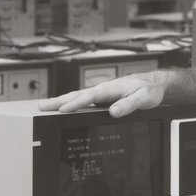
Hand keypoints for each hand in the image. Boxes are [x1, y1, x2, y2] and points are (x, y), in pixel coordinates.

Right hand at [37, 71, 167, 116]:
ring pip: (78, 97)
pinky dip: (70, 103)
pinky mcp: (102, 99)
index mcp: (110, 88)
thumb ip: (128, 105)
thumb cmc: (148, 89)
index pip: (89, 97)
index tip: (63, 109)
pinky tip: (63, 108)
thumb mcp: (143, 98)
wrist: (153, 84)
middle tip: (42, 106)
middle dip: (59, 100)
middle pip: (77, 95)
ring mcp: (101, 94)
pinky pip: (83, 101)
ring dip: (61, 101)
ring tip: (45, 106)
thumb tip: (114, 111)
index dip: (75, 103)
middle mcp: (103, 89)